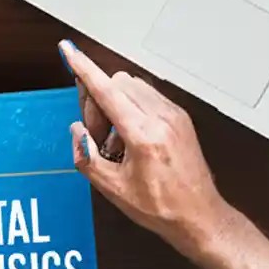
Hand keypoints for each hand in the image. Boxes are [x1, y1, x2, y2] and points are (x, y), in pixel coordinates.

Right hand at [60, 40, 233, 257]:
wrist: (199, 216)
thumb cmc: (162, 208)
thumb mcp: (113, 190)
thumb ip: (87, 157)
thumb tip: (77, 130)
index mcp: (144, 135)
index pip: (107, 90)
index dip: (83, 68)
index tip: (69, 51)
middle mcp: (162, 118)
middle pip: (118, 83)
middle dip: (98, 102)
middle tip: (97, 136)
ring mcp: (175, 115)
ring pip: (133, 86)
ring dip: (115, 104)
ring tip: (116, 141)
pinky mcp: (181, 117)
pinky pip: (148, 96)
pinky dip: (132, 107)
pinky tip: (131, 138)